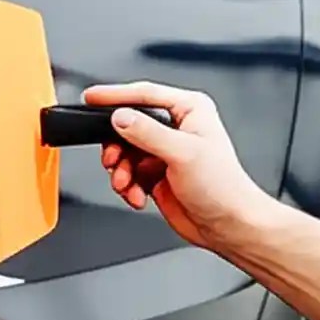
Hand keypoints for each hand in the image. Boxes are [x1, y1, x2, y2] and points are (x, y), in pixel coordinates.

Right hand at [82, 81, 273, 249]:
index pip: (144, 94)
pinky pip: (126, 173)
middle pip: (126, 125)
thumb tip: (119, 117)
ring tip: (127, 184)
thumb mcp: (183, 153)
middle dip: (116, 147)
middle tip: (112, 160)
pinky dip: (127, 186)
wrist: (227, 225)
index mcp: (189, 110)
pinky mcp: (154, 174)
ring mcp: (163, 152)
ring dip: (120, 171)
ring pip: (123, 152)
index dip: (115, 95)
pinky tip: (137, 195)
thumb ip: (147, 133)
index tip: (92, 97)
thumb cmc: (223, 188)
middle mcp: (175, 127)